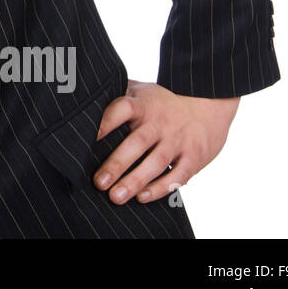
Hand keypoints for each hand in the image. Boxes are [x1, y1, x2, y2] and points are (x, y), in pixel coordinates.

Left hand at [93, 79, 239, 204]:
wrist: (209, 104)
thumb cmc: (161, 102)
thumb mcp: (139, 91)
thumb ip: (114, 95)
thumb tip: (79, 97)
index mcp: (143, 104)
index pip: (121, 109)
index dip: (105, 122)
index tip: (88, 138)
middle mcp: (160, 122)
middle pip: (137, 142)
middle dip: (117, 163)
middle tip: (99, 182)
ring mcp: (178, 140)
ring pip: (156, 163)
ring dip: (135, 181)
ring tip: (115, 197)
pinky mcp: (193, 157)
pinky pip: (177, 175)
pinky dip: (160, 188)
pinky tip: (141, 197)